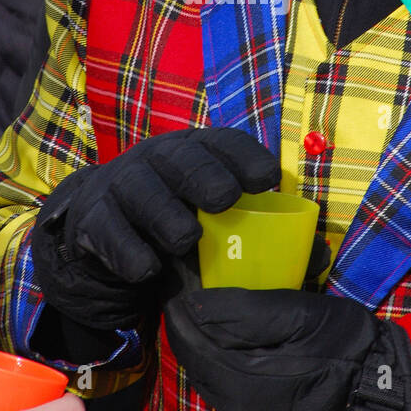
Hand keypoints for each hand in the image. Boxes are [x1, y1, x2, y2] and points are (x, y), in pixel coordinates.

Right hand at [31, 128, 278, 329]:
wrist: (103, 238)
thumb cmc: (176, 224)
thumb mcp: (214, 221)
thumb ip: (259, 233)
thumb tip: (317, 255)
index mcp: (195, 154)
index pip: (222, 142)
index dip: (245, 156)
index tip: (268, 180)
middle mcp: (157, 160)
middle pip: (180, 158)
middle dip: (204, 175)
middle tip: (225, 199)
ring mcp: (120, 186)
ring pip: (141, 190)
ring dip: (165, 213)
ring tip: (186, 239)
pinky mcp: (92, 220)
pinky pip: (108, 231)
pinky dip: (128, 250)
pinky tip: (147, 268)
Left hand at [162, 288, 410, 410]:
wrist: (383, 387)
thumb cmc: (347, 345)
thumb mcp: (300, 315)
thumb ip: (242, 311)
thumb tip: (191, 301)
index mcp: (243, 382)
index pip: (188, 336)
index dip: (178, 296)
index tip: (180, 263)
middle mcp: (235, 405)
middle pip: (191, 351)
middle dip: (188, 310)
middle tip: (193, 272)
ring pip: (205, 363)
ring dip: (203, 327)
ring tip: (211, 292)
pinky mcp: (257, 410)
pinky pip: (223, 374)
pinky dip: (220, 345)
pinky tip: (233, 322)